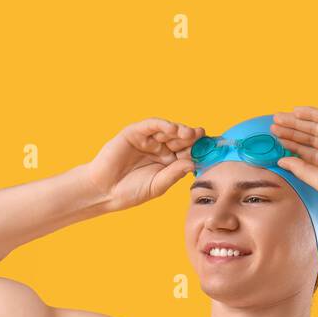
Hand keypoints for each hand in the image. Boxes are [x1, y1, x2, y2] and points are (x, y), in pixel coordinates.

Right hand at [85, 118, 203, 211]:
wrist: (104, 191)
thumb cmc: (129, 192)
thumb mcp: (158, 185)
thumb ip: (174, 173)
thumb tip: (193, 163)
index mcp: (168, 162)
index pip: (187, 152)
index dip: (199, 149)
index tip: (213, 148)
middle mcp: (160, 149)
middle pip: (181, 139)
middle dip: (192, 137)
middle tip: (203, 137)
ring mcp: (148, 140)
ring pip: (169, 130)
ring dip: (181, 130)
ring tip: (190, 134)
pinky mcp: (135, 133)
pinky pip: (152, 125)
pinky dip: (163, 125)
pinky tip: (173, 129)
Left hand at [270, 107, 317, 210]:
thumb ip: (302, 170)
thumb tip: (282, 160)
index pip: (308, 153)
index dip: (292, 147)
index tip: (275, 142)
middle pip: (309, 138)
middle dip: (291, 132)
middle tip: (272, 127)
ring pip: (315, 127)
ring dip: (296, 122)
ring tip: (277, 119)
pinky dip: (311, 113)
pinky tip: (295, 111)